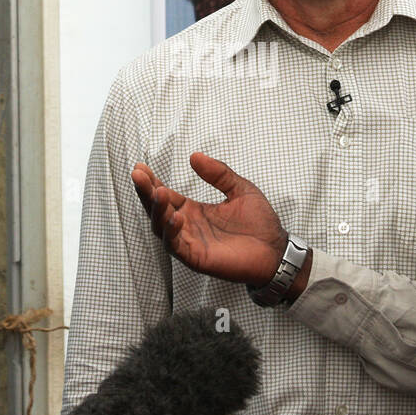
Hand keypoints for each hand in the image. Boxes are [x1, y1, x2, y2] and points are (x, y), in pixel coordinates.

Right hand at [131, 152, 287, 286]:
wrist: (276, 250)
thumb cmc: (260, 223)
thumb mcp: (240, 189)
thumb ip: (218, 173)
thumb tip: (195, 155)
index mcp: (194, 211)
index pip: (166, 195)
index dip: (152, 182)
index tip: (141, 167)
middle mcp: (187, 226)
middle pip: (158, 210)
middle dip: (146, 192)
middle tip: (139, 175)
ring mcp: (190, 243)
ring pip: (161, 228)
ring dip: (156, 210)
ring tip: (158, 192)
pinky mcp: (196, 258)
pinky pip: (176, 246)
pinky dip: (171, 232)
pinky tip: (175, 217)